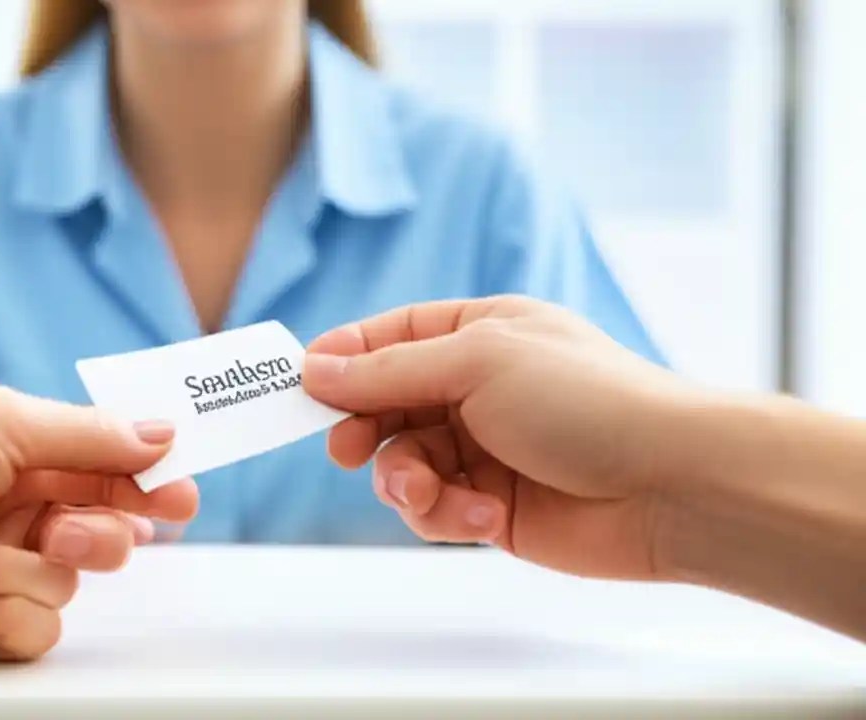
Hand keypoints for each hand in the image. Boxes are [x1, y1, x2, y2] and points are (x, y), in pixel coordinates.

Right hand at [303, 296, 703, 579]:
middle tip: (346, 448)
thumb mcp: (477, 362)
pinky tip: (483, 515)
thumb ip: (389, 371)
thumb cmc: (587, 402)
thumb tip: (315, 368)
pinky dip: (447, 514)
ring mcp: (486, 449)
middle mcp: (480, 388)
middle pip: (388, 403)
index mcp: (483, 333)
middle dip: (364, 427)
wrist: (670, 486)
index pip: (394, 337)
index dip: (346, 358)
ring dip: (405, 480)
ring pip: (404, 463)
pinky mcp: (493, 507)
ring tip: (423, 491)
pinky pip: (435, 509)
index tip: (303, 383)